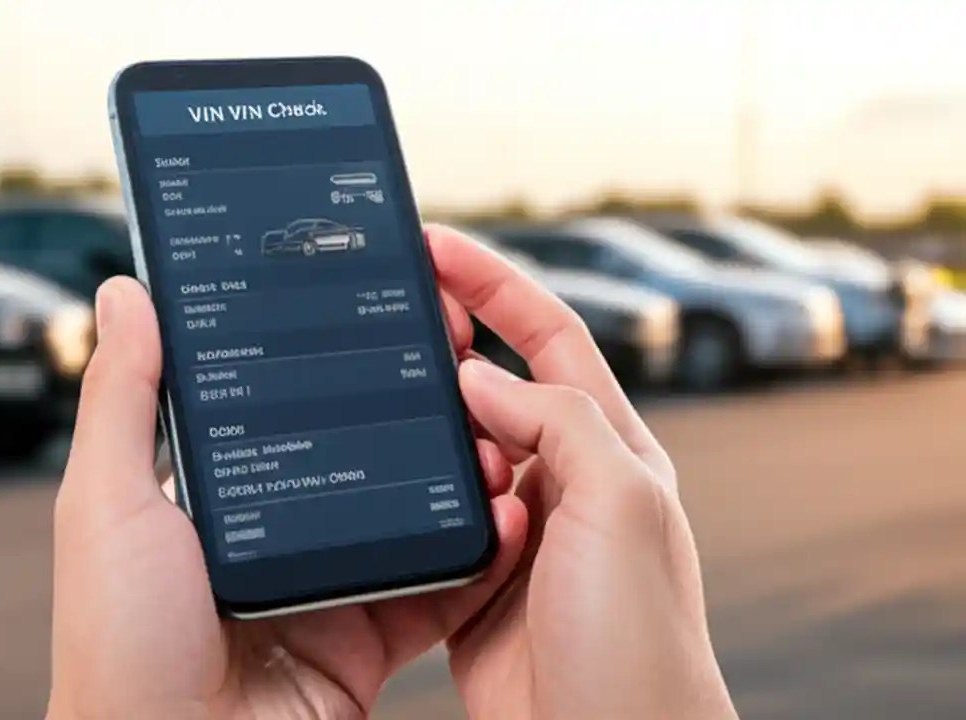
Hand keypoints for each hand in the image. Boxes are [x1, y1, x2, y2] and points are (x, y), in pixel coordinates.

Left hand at [48, 277, 529, 718]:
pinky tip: (501, 512)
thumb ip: (122, 399)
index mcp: (215, 491)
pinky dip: (477, 554)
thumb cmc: (119, 645)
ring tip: (488, 422)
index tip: (366, 297)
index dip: (323, 351)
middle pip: (357, 449)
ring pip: (409, 510)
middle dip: (409, 403)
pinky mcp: (371, 635)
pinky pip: (439, 586)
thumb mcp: (106, 504)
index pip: (278, 399)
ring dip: (455, 469)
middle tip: (450, 351)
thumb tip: (124, 294)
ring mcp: (328, 583)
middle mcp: (276, 530)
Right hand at [426, 225, 737, 718]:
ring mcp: (515, 532)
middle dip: (446, 340)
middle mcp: (564, 481)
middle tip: (390, 308)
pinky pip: (431, 514)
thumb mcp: (619, 504)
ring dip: (424, 425)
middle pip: (495, 383)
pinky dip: (407, 494)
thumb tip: (484, 377)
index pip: (550, 336)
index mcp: (611, 448)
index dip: (497, 283)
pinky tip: (384, 483)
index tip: (439, 247)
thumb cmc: (640, 641)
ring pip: (455, 448)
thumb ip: (559, 422)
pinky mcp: (472, 579)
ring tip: (385, 402)